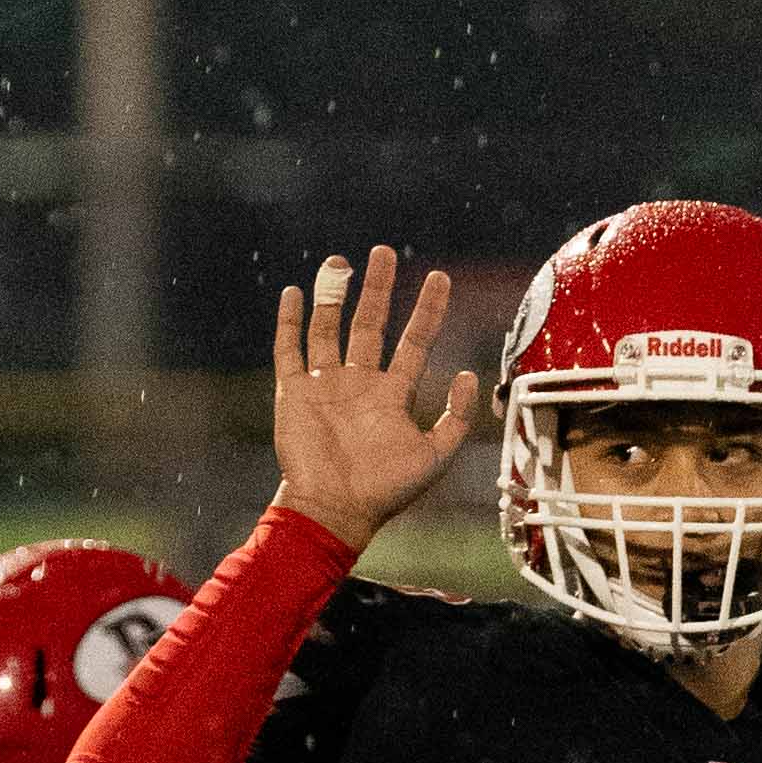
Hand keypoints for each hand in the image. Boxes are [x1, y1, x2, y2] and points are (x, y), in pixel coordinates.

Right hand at [271, 247, 479, 554]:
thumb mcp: (435, 455)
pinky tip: (293, 293)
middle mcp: (359, 383)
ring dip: (332, 296)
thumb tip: (472, 373)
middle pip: (370, 323)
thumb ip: (457, 417)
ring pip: (328, 328)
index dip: (428, 309)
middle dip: (378, 288)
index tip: (441, 277)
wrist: (332, 511)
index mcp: (392, 394)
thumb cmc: (384, 490)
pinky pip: (289, 349)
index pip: (414, 340)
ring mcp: (325, 384)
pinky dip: (289, 321)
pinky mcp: (293, 392)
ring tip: (339, 263)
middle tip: (384, 251)